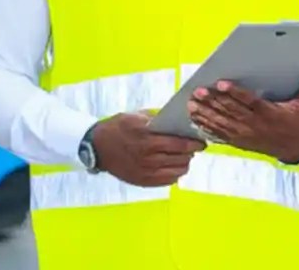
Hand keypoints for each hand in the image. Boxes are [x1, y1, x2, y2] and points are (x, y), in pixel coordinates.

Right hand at [91, 112, 206, 186]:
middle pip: (183, 157)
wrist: (97, 147)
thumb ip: (158, 119)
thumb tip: (179, 121)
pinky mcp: (144, 181)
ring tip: (182, 156)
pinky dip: (175, 173)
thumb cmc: (117, 128)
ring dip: (184, 163)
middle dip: (191, 152)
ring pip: (179, 170)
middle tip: (192, 147)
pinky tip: (172, 166)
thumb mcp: (136, 116)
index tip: (201, 140)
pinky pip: (169, 180)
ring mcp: (146, 171)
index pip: (181, 143)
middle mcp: (148, 156)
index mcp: (147, 137)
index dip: (195, 143)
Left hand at [186, 67, 298, 163]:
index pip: (250, 102)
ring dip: (206, 114)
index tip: (221, 84)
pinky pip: (220, 134)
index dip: (235, 93)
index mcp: (270, 114)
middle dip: (214, 101)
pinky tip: (194, 120)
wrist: (296, 149)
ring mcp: (246, 135)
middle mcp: (255, 125)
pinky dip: (206, 127)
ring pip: (222, 123)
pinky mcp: (239, 141)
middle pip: (231, 112)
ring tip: (192, 104)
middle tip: (199, 91)